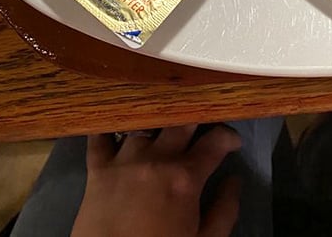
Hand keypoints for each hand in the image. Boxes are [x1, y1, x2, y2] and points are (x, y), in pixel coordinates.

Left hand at [71, 124, 241, 236]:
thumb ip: (225, 211)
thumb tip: (235, 180)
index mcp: (185, 177)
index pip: (216, 141)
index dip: (229, 137)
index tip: (232, 143)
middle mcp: (157, 158)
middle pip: (181, 121)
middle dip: (196, 119)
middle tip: (200, 130)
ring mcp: (124, 160)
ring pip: (145, 123)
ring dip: (158, 123)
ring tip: (162, 129)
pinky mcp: (97, 169)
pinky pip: (100, 138)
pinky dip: (109, 128)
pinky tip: (117, 125)